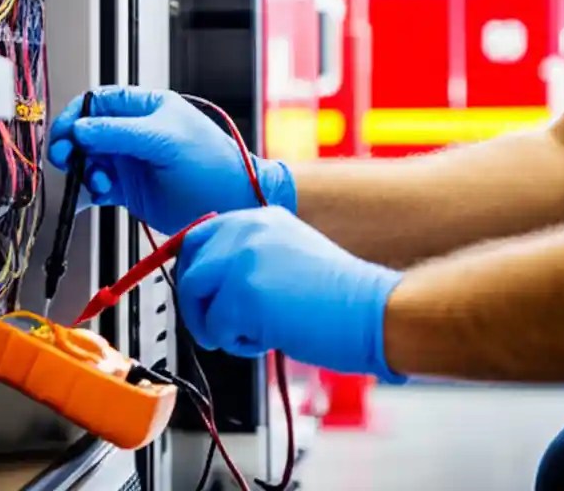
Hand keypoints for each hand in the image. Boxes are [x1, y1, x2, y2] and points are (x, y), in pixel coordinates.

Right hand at [48, 86, 296, 234]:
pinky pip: (97, 187)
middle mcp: (133, 132)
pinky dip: (87, 192)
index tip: (63, 134)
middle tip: (65, 160)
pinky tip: (90, 198)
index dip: (76, 115)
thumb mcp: (164, 140)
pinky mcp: (128, 189)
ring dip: (82, 171)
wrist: (231, 205)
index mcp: (145, 108)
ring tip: (96, 183)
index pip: (98, 102)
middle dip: (72, 145)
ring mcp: (130, 161)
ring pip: (89, 160)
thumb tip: (79, 128)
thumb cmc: (211, 164)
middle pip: (87, 132)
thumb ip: (119, 133)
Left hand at [175, 207, 405, 380]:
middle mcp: (247, 230)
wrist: (375, 311)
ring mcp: (243, 259)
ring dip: (217, 326)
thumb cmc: (341, 298)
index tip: (198, 297)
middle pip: (189, 268)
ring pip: (195, 299)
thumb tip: (206, 285)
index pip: (198, 236)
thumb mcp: (289, 257)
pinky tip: (271, 337)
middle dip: (197, 306)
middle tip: (218, 330)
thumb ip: (248, 260)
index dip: (192, 271)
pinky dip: (237, 344)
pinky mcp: (243, 293)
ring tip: (256, 332)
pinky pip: (215, 328)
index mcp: (260, 218)